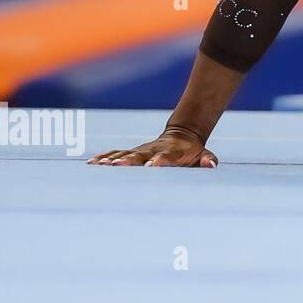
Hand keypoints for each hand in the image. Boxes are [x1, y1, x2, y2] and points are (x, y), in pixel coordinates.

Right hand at [87, 126, 217, 167]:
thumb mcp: (203, 155)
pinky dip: (104, 157)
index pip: (164, 157)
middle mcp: (152, 150)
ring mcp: (141, 150)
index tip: (151, 166)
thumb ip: (207, 160)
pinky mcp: (132, 152)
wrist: (182, 136)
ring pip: (124, 153)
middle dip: (128, 160)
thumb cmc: (192, 152)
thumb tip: (210, 164)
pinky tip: (91, 163)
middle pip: (139, 155)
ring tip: (98, 165)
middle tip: (115, 166)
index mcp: (170, 153)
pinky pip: (116, 153)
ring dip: (112, 159)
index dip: (158, 161)